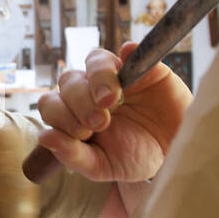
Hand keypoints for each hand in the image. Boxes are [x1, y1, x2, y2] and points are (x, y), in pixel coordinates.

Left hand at [35, 42, 191, 181]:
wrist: (173, 153)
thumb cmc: (133, 158)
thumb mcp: (103, 166)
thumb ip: (73, 156)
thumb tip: (45, 137)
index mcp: (73, 114)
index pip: (50, 103)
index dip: (60, 115)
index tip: (83, 134)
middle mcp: (89, 90)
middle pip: (69, 79)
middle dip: (79, 102)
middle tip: (100, 122)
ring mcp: (116, 75)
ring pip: (94, 60)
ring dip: (99, 77)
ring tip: (112, 99)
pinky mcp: (143, 67)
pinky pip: (131, 51)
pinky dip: (129, 52)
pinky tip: (130, 62)